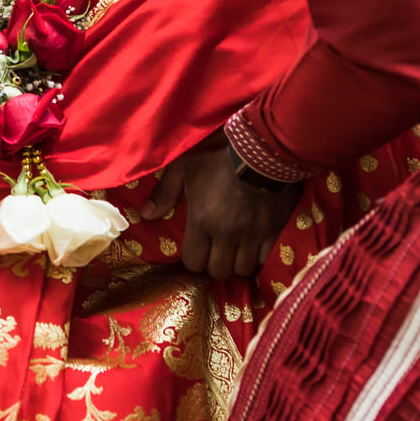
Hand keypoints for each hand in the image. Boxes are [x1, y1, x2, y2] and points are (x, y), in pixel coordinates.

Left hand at [140, 130, 302, 279]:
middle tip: (217, 252)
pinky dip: (259, 257)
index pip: (194, 262)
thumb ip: (164, 192)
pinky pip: (265, 259)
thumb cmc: (218, 156)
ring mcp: (252, 235)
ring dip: (237, 263)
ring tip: (236, 251)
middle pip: (218, 271)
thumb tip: (145, 215)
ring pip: (243, 269)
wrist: (262, 149)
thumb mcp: (185, 166)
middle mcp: (226, 234)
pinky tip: (256, 247)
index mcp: (202, 220)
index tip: (197, 250)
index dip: (194, 259)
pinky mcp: (274, 231)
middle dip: (215, 265)